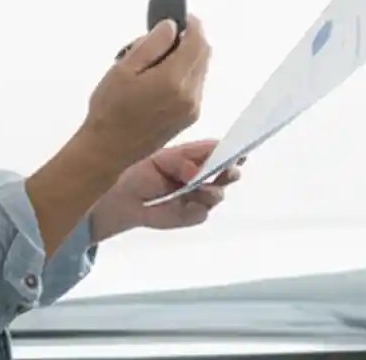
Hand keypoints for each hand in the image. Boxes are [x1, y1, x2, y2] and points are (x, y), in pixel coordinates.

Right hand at [81, 15, 211, 173]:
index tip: (181, 17)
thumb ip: (151, 44)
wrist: (109, 149)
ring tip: (161, 57)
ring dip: (189, 57)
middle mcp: (190, 94)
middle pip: (204, 55)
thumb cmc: (110, 107)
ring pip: (201, 70)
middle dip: (192, 39)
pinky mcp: (189, 118)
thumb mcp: (123, 69)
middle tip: (168, 35)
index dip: (192, 25)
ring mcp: (192, 108)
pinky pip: (196, 86)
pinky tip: (163, 77)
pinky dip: (186, 74)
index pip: (197, 42)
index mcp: (174, 80)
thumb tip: (171, 26)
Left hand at [90, 139, 243, 241]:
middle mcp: (202, 176)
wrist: (125, 198)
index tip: (239, 151)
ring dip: (210, 191)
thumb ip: (181, 162)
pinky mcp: (191, 215)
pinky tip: (184, 205)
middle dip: (230, 171)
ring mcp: (199, 197)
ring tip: (197, 187)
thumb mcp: (161, 160)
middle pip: (227, 173)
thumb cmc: (142, 172)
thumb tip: (196, 172)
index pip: (218, 151)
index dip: (231, 150)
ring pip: (217, 195)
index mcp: (195, 158)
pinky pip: (201, 213)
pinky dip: (195, 209)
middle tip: (229, 170)